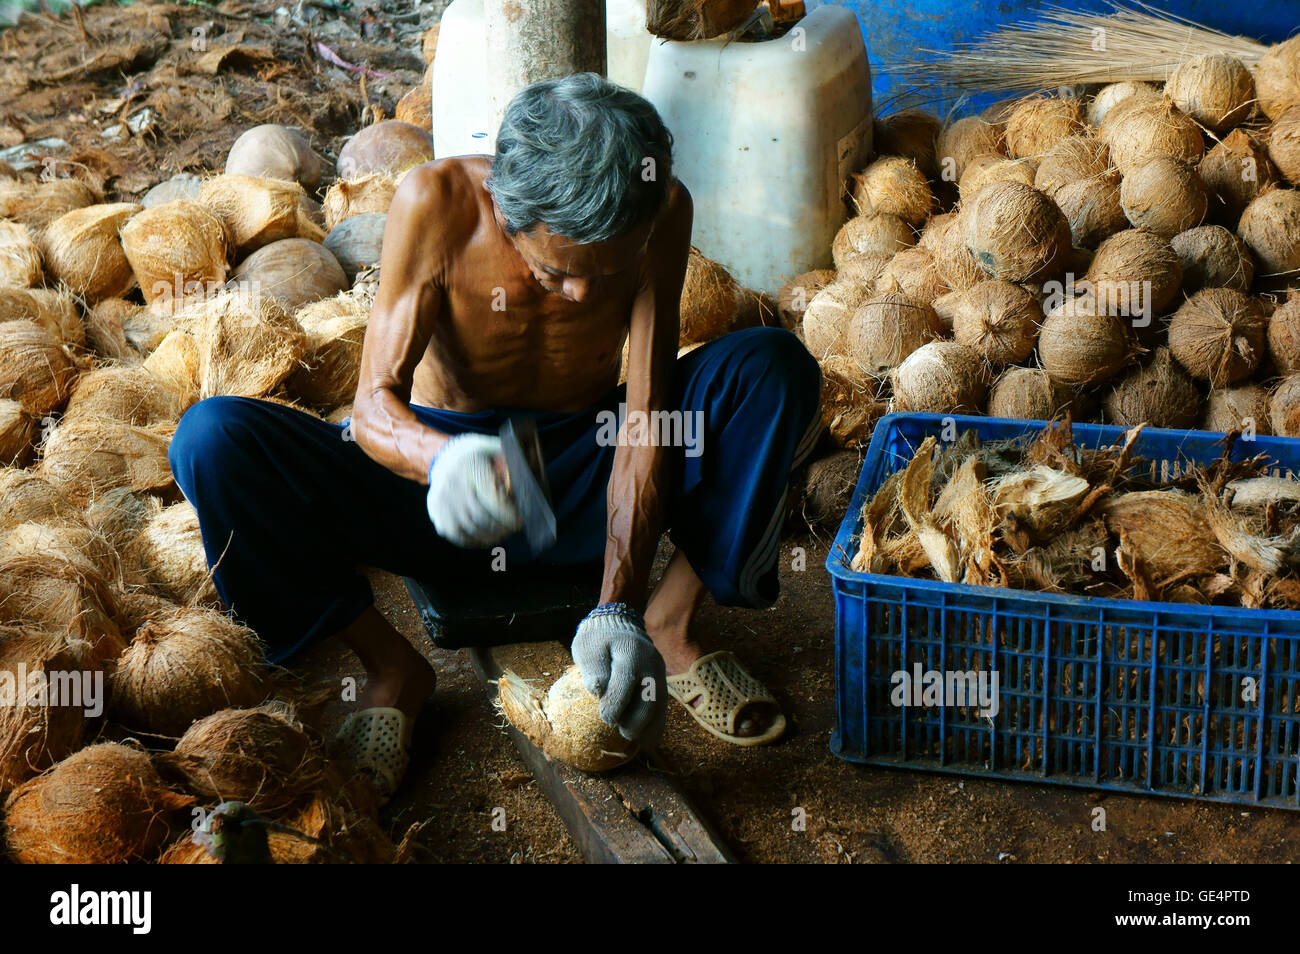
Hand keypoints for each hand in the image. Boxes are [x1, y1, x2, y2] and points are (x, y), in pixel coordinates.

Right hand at [426, 433, 521, 546]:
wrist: (445, 459)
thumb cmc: (478, 456)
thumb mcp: (494, 450)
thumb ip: (512, 465)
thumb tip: (530, 483)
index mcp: (471, 467)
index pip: (492, 500)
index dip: (508, 515)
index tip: (521, 520)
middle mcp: (453, 484)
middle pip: (482, 517)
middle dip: (502, 526)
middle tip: (515, 527)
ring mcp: (442, 501)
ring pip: (471, 529)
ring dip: (491, 535)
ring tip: (504, 532)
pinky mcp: (437, 515)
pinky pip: (459, 535)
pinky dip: (476, 540)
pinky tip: (487, 536)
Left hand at [571, 603, 666, 746]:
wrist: (621, 624)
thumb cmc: (599, 639)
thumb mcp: (588, 646)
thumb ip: (592, 667)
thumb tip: (597, 691)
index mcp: (630, 651)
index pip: (626, 681)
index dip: (616, 703)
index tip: (605, 719)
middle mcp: (650, 663)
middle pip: (649, 696)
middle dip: (637, 720)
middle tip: (622, 733)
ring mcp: (659, 672)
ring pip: (660, 704)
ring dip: (650, 726)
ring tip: (637, 742)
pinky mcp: (662, 681)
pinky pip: (663, 706)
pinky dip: (656, 724)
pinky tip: (647, 740)